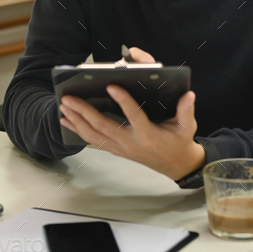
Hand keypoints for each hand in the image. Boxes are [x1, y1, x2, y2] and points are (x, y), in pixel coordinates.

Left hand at [59, 46, 204, 179]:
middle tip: (69, 97)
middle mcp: (131, 142)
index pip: (134, 116)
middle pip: (104, 126)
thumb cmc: (179, 142)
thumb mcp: (187, 127)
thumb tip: (189, 94)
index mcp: (148, 134)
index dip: (123, 101)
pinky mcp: (116, 150)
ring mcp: (121, 148)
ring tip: (63, 105)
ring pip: (94, 134)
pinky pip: (93, 141)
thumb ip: (186, 110)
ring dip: (77, 120)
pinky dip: (78, 131)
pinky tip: (66, 121)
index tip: (111, 86)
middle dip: (85, 111)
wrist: (175, 165)